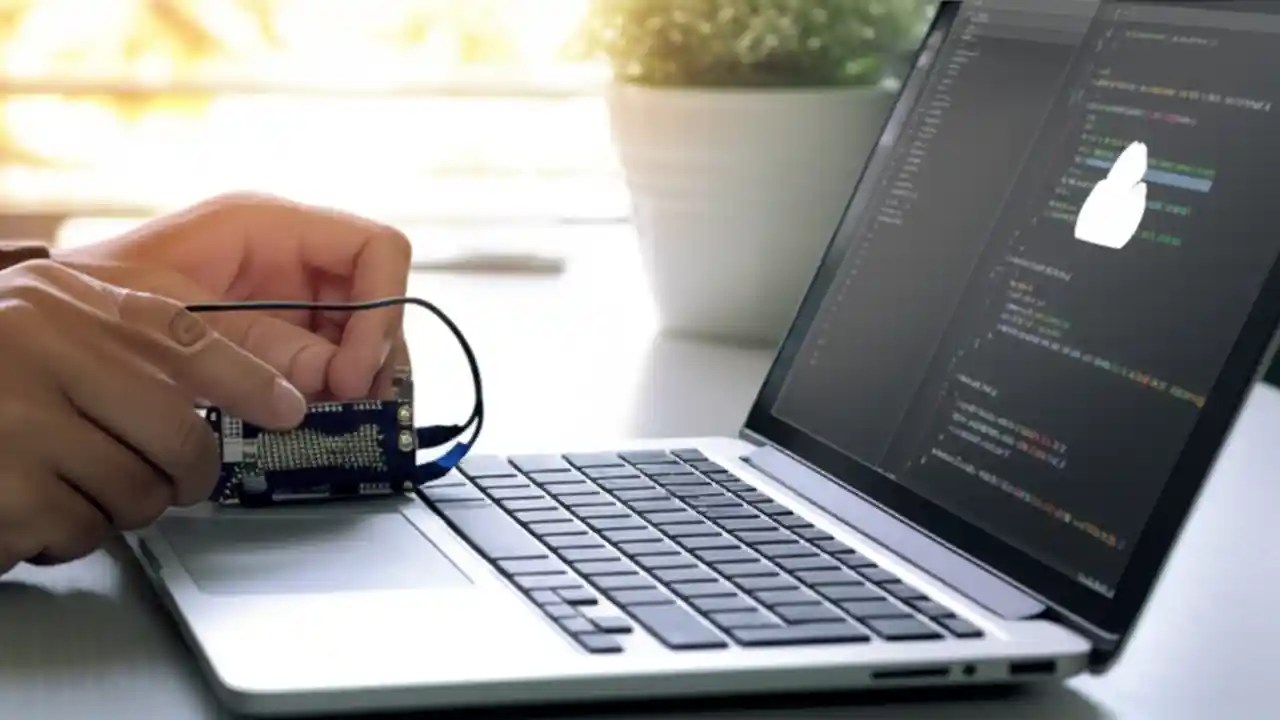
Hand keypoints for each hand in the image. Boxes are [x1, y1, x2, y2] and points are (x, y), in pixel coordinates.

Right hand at [0, 260, 305, 573]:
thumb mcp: (42, 316)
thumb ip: (121, 334)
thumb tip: (232, 379)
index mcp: (65, 303)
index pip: (187, 339)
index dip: (250, 379)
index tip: (292, 406)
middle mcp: (46, 351)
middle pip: (178, 438)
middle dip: (189, 473)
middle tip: (176, 479)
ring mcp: (20, 422)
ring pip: (137, 493)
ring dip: (121, 504)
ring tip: (71, 480)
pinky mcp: (4, 490)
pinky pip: (80, 532)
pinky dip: (66, 533)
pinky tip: (29, 504)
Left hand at [56, 192, 412, 400]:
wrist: (57, 321)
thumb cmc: (101, 299)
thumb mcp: (183, 322)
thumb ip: (261, 348)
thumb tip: (335, 381)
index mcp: (271, 226)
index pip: (377, 249)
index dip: (383, 307)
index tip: (357, 370)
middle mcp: (293, 257)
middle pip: (377, 298)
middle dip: (375, 354)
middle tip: (355, 406)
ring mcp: (291, 296)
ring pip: (362, 334)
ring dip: (360, 378)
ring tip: (338, 416)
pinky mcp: (281, 334)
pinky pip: (330, 360)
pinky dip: (333, 392)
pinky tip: (318, 415)